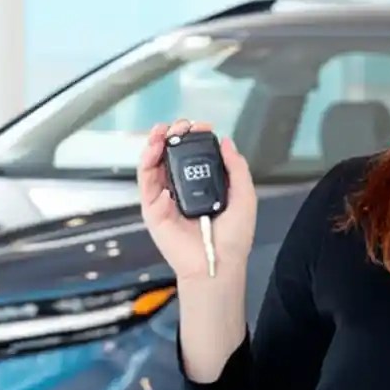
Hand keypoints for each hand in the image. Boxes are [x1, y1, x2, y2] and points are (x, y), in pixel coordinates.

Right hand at [137, 119, 257, 281]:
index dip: (194, 137)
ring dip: (153, 145)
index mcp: (202, 185)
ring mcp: (165, 199)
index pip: (192, 154)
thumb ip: (236, 168)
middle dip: (172, 135)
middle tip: (178, 125)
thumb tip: (226, 142)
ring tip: (161, 133)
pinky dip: (148, 170)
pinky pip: (146, 187)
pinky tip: (157, 160)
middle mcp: (181, 189)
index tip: (201, 126)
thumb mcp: (244, 196)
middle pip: (169, 155)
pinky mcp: (153, 212)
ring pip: (152, 165)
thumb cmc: (232, 238)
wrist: (218, 264)